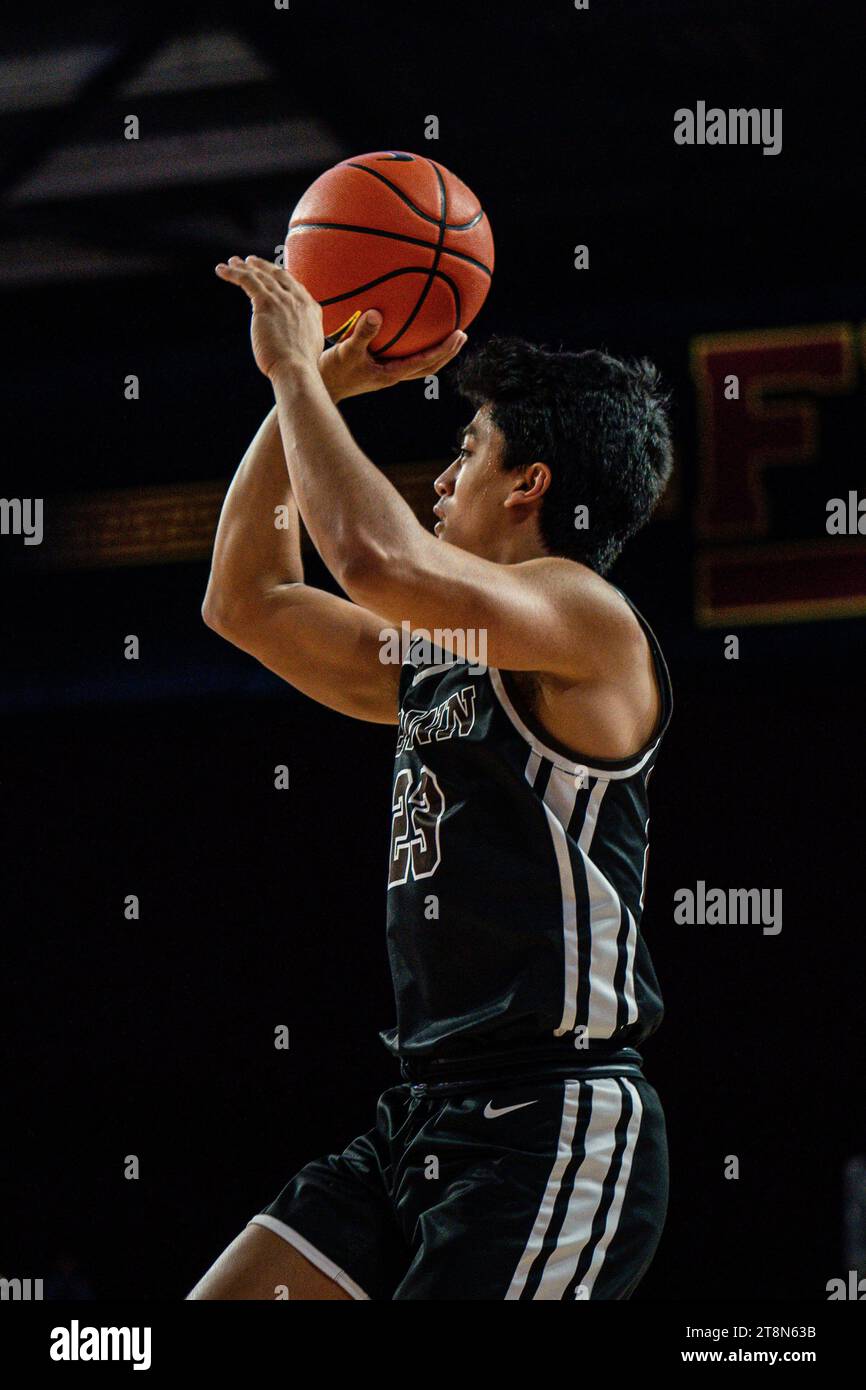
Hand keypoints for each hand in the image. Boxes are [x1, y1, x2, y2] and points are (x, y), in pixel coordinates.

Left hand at [215, 255, 323, 378]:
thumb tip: (294, 339)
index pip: (294, 285)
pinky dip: (233, 272)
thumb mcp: (309, 345)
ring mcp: (282, 299)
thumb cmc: (300, 367)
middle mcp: (298, 300)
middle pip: (277, 275)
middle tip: (250, 261)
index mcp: (311, 309)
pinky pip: (247, 280)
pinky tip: (222, 270)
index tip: (271, 273)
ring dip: (244, 267)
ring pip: (260, 275)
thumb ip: (302, 334)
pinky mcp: (265, 303)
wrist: (296, 369)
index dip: (280, 277)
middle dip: (262, 266)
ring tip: (233, 262)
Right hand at [319, 311, 467, 402]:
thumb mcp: (346, 351)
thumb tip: (376, 313)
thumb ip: (362, 333)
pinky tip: (412, 331)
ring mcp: (388, 374)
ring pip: (420, 365)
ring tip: (447, 335)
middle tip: (462, 335)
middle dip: (448, 352)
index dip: (444, 350)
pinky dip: (415, 346)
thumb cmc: (333, 371)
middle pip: (430, 367)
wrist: (321, 388)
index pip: (425, 362)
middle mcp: (394, 375)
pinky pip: (404, 357)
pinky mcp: (380, 369)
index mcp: (392, 373)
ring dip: (436, 352)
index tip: (459, 335)